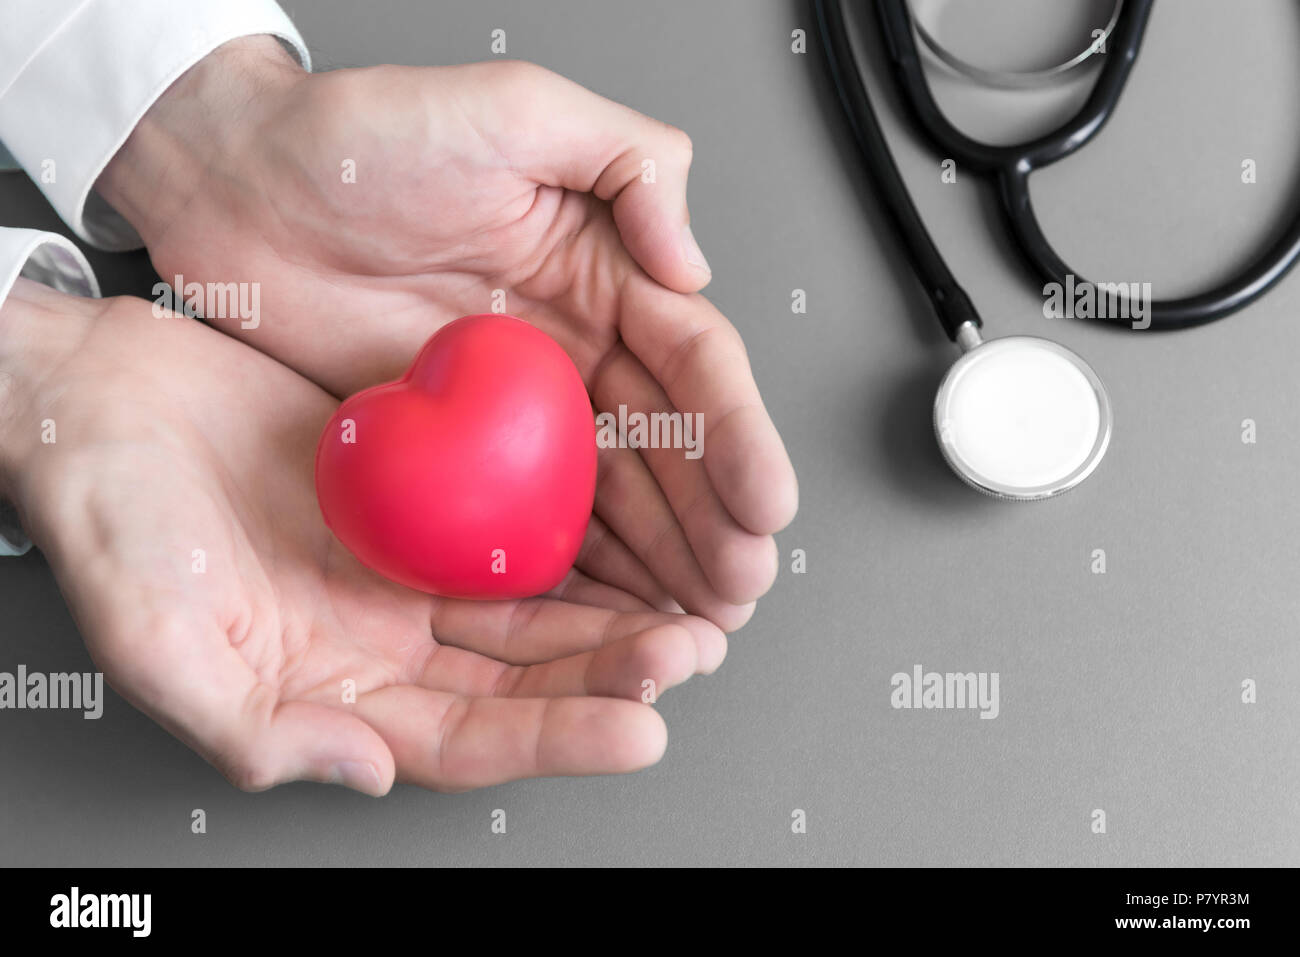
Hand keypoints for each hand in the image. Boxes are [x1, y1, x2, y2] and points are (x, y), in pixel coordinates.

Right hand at [0, 282, 725, 793]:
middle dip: (612, 674)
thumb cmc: (104, 518)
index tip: (641, 727)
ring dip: (614, 615)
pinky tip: (633, 532)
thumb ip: (255, 727)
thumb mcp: (157, 640)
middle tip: (692, 652)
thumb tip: (362, 773)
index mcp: (331, 693)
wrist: (96, 400)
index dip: (556, 738)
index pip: (468, 737)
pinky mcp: (413, 502)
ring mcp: (402, 572)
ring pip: (531, 611)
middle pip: (522, 679)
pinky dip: (574, 536)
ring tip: (691, 610)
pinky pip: (508, 528)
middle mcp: (381, 642)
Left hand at [98, 40, 797, 631]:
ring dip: (662, 562)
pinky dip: (576, 569)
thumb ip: (629, 163)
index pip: (695, 366)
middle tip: (738, 588)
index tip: (765, 504)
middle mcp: (577, 347)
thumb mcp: (518, 108)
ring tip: (696, 621)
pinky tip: (609, 610)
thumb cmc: (365, 135)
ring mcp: (521, 407)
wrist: (242, 189)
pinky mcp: (460, 449)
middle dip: (713, 523)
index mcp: (607, 274)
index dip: (738, 438)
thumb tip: (694, 262)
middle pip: (669, 449)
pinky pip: (531, 517)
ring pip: (614, 497)